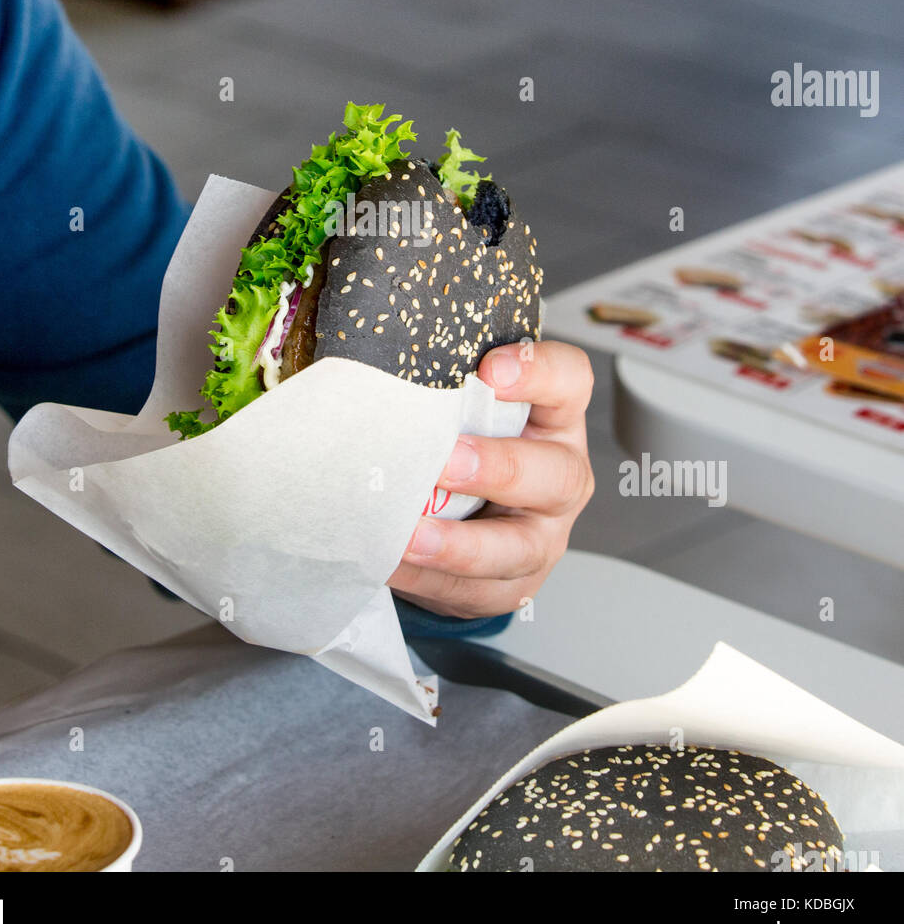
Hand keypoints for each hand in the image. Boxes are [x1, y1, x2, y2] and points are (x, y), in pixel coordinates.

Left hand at [388, 340, 594, 619]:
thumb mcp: (453, 401)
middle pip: (555, 473)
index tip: (489, 369)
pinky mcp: (511, 584)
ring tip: (411, 534)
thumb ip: (429, 375)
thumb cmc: (453, 438)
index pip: (568, 380)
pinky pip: (477, 590)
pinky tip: (391, 562)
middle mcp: (559, 474)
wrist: (457, 512)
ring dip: (463, 543)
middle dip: (500, 468)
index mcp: (552, 414)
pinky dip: (431, 580)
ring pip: (521, 546)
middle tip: (448, 461)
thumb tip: (355, 333)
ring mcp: (541, 534)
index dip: (537, 372)